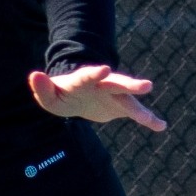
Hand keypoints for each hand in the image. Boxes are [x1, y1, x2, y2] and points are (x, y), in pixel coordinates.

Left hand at [28, 64, 166, 132]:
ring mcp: (114, 96)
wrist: (78, 98)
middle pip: (117, 83)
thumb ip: (42, 88)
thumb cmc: (62, 95)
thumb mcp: (49, 96)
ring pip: (129, 98)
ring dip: (140, 100)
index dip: (95, 74)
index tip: (104, 69)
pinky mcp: (121, 107)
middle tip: (146, 85)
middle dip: (130, 84)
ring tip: (153, 100)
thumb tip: (34, 76)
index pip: (88, 76)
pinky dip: (149, 119)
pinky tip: (161, 126)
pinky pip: (137, 114)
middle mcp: (103, 84)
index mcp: (84, 81)